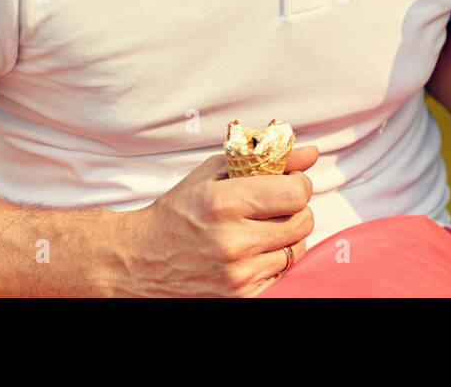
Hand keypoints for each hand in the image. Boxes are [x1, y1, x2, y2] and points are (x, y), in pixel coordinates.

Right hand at [121, 145, 318, 295]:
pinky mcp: (239, 296)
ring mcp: (237, 274)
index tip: (287, 182)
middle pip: (303, 221)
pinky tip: (252, 249)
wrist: (138, 260)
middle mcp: (234, 242)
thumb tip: (311, 153)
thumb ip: (266, 160)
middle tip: (275, 204)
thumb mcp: (213, 173)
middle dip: (296, 208)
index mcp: (225, 203)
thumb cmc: (178, 210)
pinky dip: (273, 258)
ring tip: (259, 227)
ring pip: (296, 248)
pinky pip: (281, 272)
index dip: (299, 184)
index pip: (296, 193)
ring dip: (286, 234)